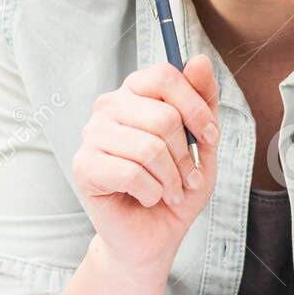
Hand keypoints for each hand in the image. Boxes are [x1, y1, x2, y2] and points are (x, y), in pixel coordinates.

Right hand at [71, 56, 218, 275]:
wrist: (153, 234)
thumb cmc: (177, 185)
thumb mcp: (202, 142)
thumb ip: (203, 102)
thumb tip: (199, 60)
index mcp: (136, 92)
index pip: (165, 75)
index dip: (195, 107)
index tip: (210, 137)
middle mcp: (109, 106)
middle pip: (163, 116)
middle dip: (186, 155)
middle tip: (188, 177)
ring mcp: (92, 135)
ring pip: (149, 148)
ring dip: (171, 179)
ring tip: (170, 191)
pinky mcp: (83, 166)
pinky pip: (130, 173)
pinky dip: (152, 193)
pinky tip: (148, 198)